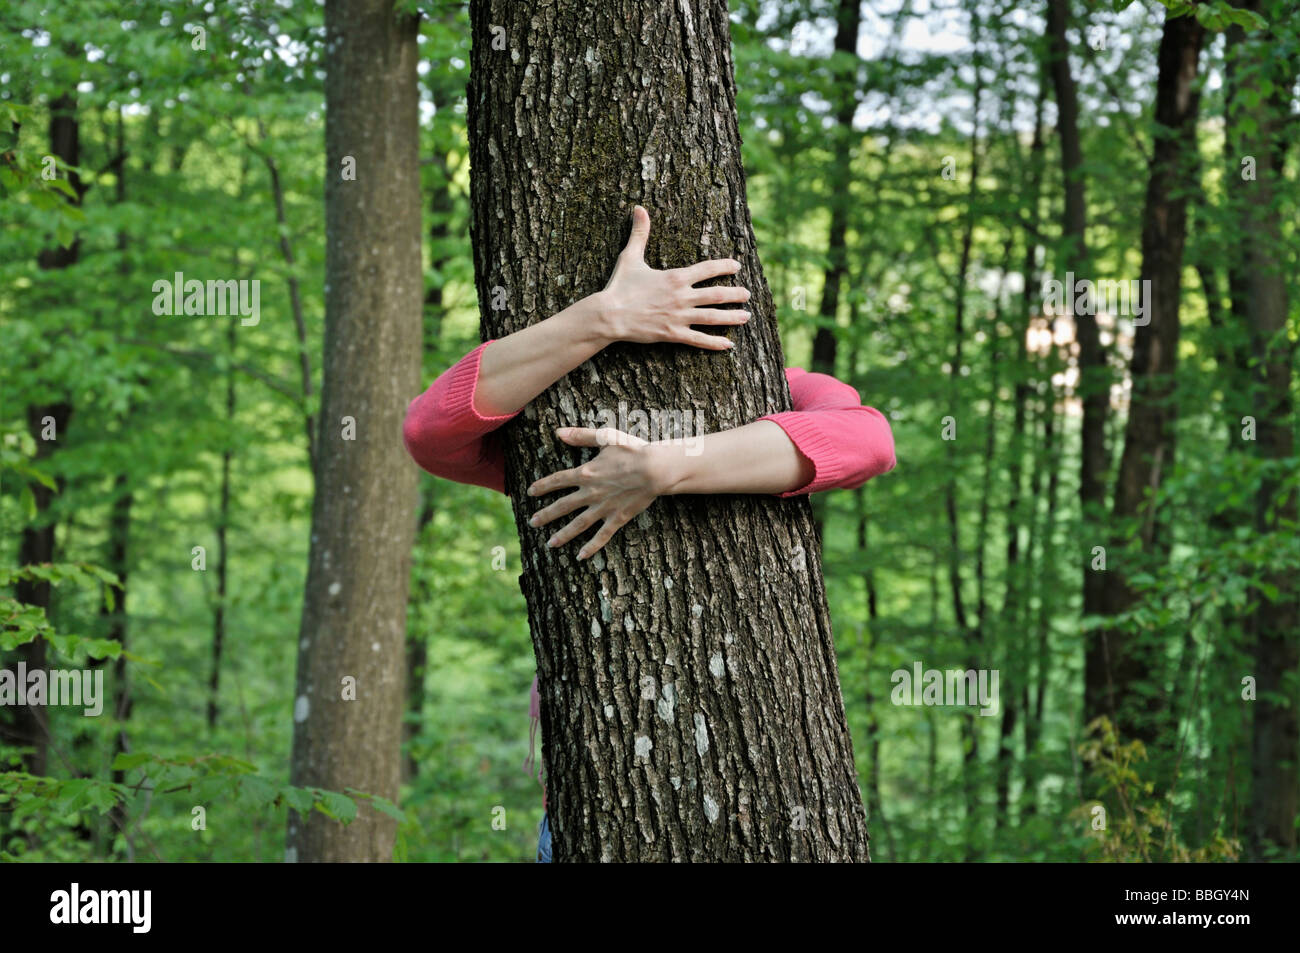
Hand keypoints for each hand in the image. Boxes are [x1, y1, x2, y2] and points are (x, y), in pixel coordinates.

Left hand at [526, 426, 673, 559]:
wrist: (655, 470)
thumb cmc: (633, 450)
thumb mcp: (606, 437)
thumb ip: (581, 436)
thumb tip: (558, 432)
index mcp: (586, 473)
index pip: (558, 480)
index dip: (542, 486)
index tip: (530, 492)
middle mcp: (591, 493)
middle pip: (563, 506)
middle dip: (546, 515)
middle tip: (532, 523)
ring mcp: (604, 507)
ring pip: (578, 524)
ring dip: (563, 534)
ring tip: (550, 543)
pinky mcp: (618, 518)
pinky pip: (602, 535)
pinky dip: (591, 546)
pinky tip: (581, 556)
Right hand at [595, 205, 751, 350]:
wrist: (609, 315)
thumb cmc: (619, 286)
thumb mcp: (630, 257)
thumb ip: (639, 233)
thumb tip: (639, 208)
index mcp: (676, 277)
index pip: (707, 269)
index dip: (724, 267)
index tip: (737, 266)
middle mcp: (682, 296)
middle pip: (717, 294)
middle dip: (735, 294)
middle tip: (748, 295)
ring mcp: (679, 316)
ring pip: (713, 317)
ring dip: (732, 317)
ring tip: (746, 317)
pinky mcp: (673, 333)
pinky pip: (698, 339)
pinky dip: (715, 343)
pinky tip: (728, 345)